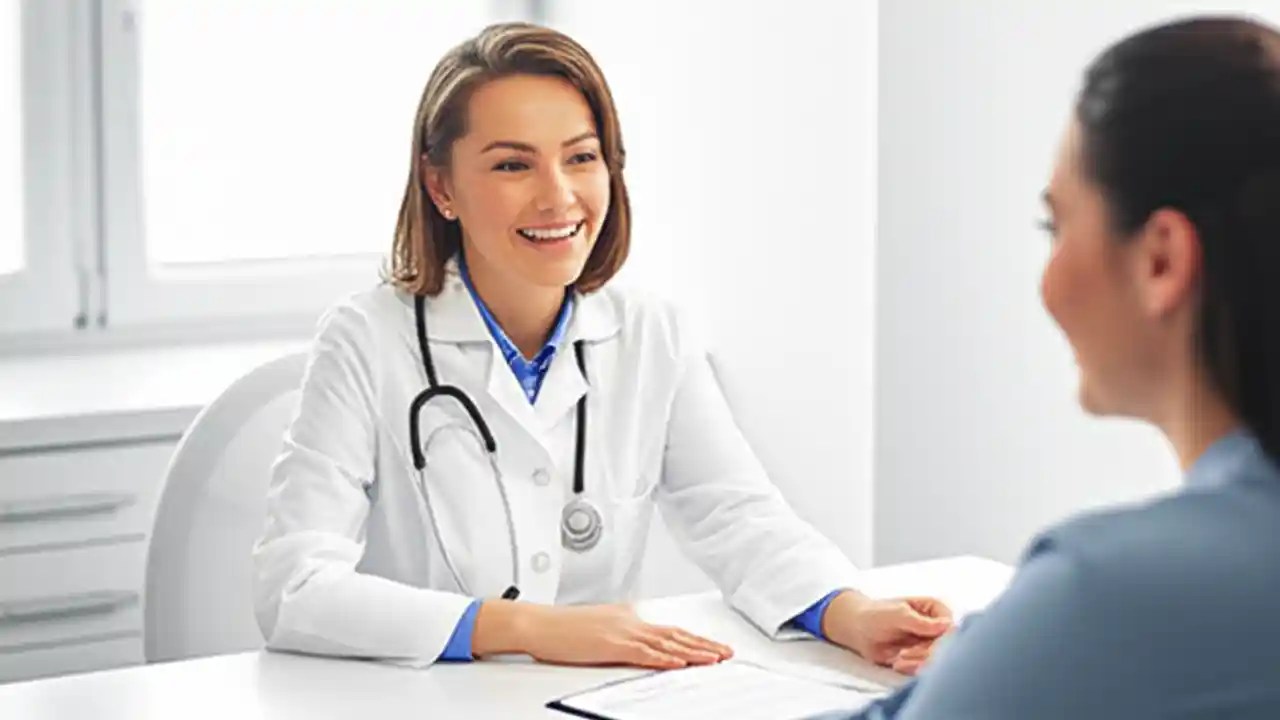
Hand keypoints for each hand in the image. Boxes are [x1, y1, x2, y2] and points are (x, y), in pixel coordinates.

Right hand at [475, 601, 733, 669]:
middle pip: (675, 634)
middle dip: (703, 644)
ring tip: (714, 659)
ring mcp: (622, 632)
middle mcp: (630, 621)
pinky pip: (644, 653)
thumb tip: (635, 641)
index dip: (693, 638)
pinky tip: (680, 663)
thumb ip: (619, 632)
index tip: (711, 646)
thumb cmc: (561, 628)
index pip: (668, 629)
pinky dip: (665, 658)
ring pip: (667, 643)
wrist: (538, 623)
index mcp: (628, 617)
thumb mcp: (597, 626)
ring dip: (693, 652)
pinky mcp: (611, 645)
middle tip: (726, 653)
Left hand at [820, 592, 952, 674]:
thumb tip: (948, 626)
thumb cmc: (877, 614)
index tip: (926, 645)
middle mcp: (937, 627)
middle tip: (904, 654)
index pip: (951, 628)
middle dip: (926, 654)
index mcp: (935, 609)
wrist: (858, 629)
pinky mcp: (920, 657)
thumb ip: (922, 622)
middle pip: (946, 647)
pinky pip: (925, 667)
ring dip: (918, 663)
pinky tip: (897, 665)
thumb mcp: (899, 615)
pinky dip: (913, 669)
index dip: (942, 639)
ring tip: (898, 660)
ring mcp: (929, 643)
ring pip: (937, 659)